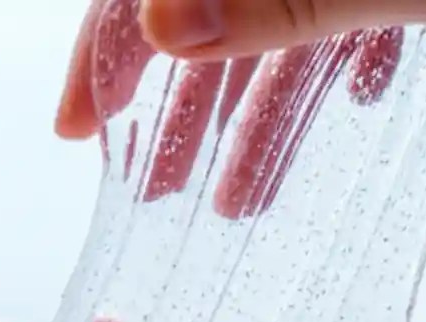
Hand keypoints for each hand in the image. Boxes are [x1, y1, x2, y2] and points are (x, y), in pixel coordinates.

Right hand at [55, 0, 425, 218]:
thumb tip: (162, 28)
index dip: (110, 45)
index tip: (80, 123)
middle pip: (209, 7)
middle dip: (174, 100)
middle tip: (143, 181)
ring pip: (277, 31)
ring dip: (250, 114)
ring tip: (226, 199)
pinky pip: (345, 28)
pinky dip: (332, 84)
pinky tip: (335, 129)